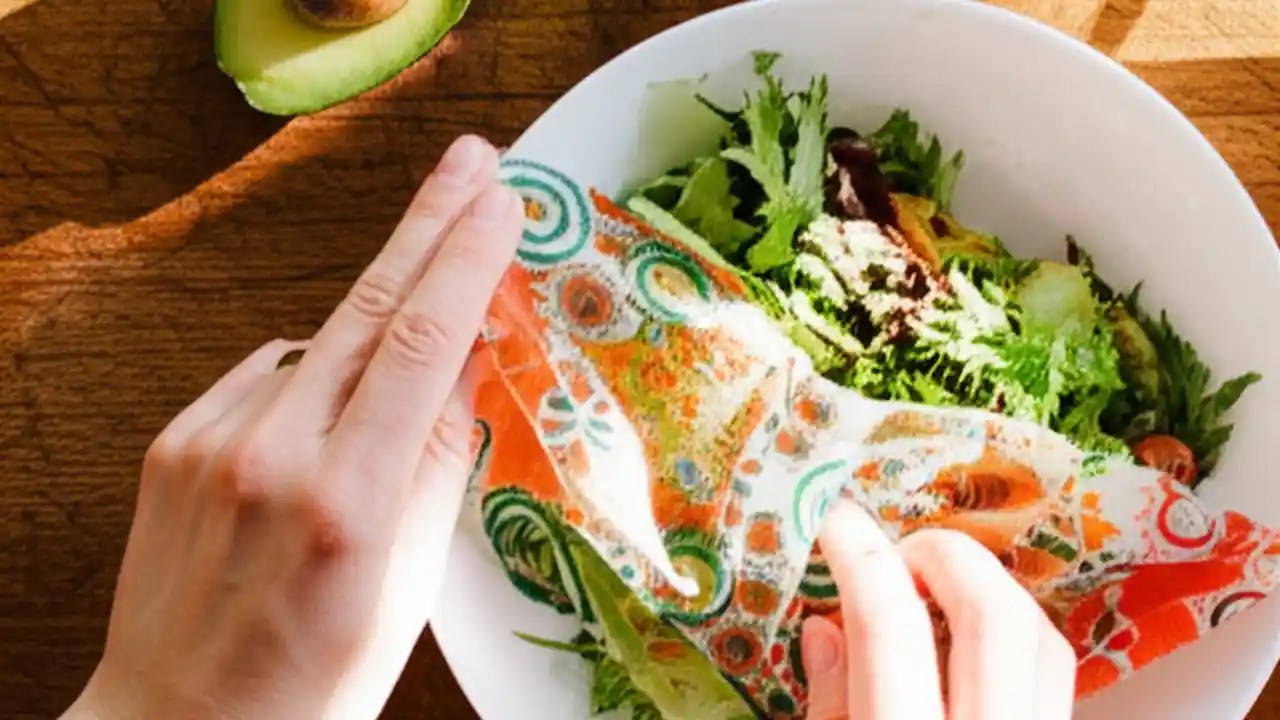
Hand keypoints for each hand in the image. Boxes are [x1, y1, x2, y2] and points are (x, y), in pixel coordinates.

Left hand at [63, 135, 521, 719]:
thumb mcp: (405, 589)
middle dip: (427, 225)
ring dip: (376, 329)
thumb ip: (433, 470)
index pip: (423, 350)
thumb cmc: (313, 683)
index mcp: (347, 504)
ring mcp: (211, 441)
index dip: (467, 263)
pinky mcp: (173, 440)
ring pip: (319, 346)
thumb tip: (468, 374)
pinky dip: (310, 383)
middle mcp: (271, 457)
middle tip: (470, 162)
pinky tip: (324, 428)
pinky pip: (265, 379)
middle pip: (368, 310)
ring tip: (404, 368)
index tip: (501, 203)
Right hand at [801, 499, 1075, 719]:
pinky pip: (1054, 670)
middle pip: (991, 612)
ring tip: (930, 590)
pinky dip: (1015, 631)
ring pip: (1040, 633)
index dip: (858, 553)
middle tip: (892, 557)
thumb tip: (828, 625)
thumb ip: (830, 706)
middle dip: (938, 556)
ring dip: (985, 587)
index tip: (834, 516)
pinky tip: (968, 633)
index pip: (890, 626)